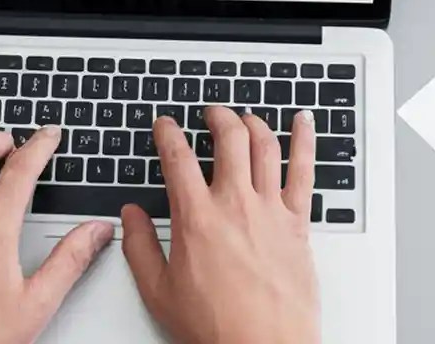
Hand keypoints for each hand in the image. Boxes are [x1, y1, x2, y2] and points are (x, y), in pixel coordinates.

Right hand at [122, 107, 319, 343]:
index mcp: (196, 217)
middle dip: (217, 116)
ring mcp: (270, 210)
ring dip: (253, 122)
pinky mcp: (297, 222)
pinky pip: (304, 170)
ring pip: (264, 146)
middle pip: (228, 137)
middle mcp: (235, 204)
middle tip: (211, 113)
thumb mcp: (159, 291)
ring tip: (246, 116)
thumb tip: (130, 217)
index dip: (168, 132)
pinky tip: (303, 123)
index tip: (165, 125)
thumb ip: (139, 247)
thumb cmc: (217, 327)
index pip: (177, 156)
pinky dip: (305, 141)